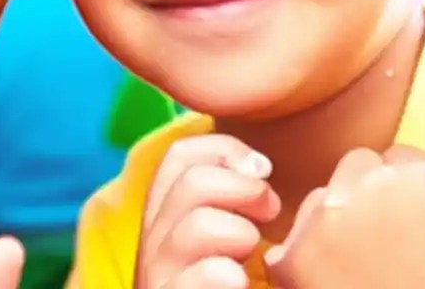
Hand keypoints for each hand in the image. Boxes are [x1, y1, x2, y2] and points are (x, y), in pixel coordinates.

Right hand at [134, 136, 281, 288]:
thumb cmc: (238, 283)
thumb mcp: (229, 238)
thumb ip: (232, 202)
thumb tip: (259, 166)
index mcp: (165, 219)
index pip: (179, 156)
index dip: (226, 149)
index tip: (262, 169)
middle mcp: (153, 243)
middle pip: (190, 181)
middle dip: (244, 188)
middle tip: (271, 212)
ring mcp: (159, 275)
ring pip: (199, 225)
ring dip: (242, 235)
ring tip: (253, 259)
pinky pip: (208, 275)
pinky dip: (231, 277)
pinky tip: (240, 283)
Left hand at [265, 146, 424, 288]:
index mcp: (413, 176)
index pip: (403, 158)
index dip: (411, 192)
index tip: (415, 223)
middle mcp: (359, 185)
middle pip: (357, 169)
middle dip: (368, 194)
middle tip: (386, 242)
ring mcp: (318, 219)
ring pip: (321, 200)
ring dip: (334, 221)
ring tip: (359, 266)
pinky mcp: (288, 255)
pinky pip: (293, 243)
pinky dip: (305, 261)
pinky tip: (331, 286)